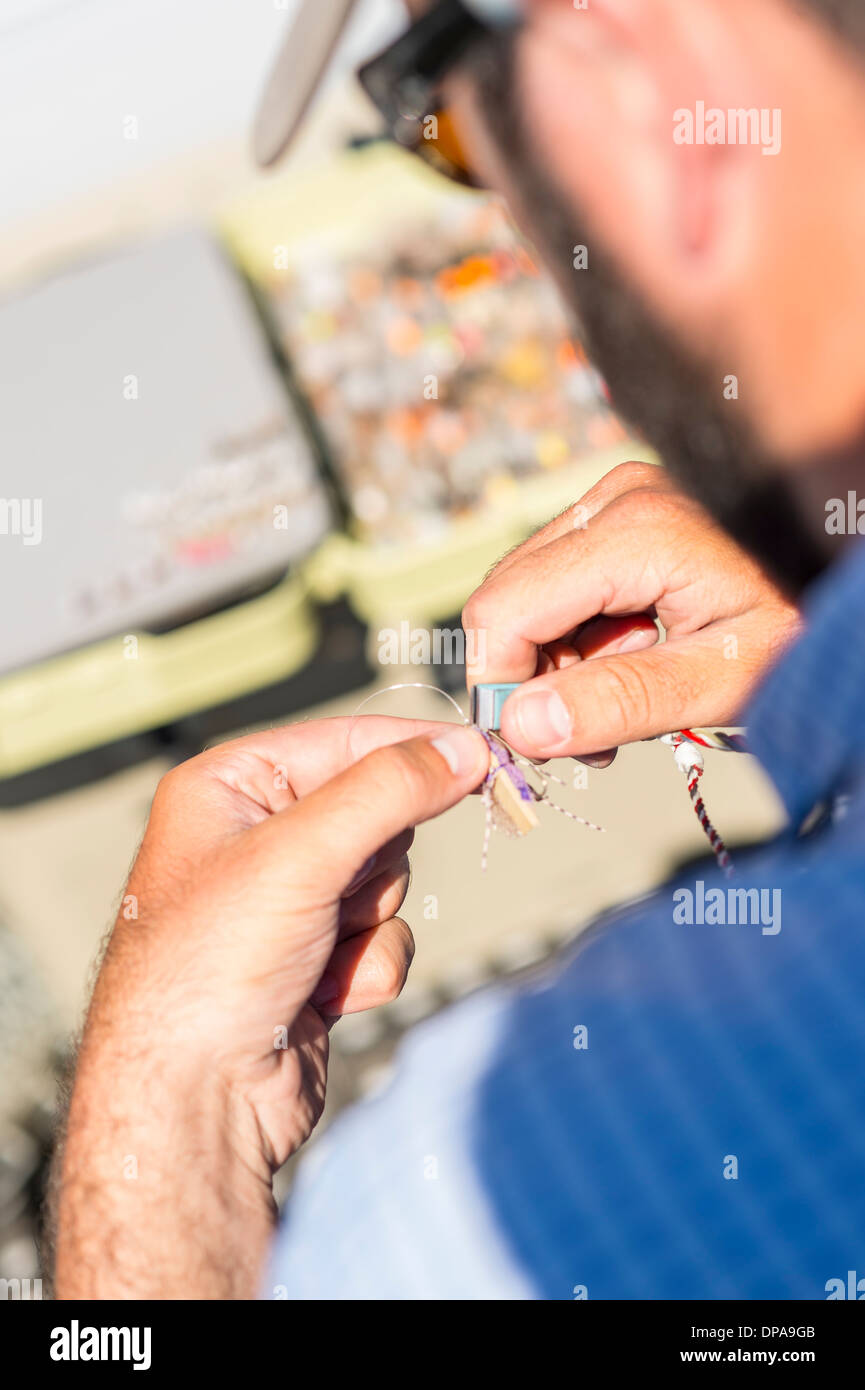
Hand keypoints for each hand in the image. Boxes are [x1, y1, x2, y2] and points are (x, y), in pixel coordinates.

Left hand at [54, 716, 487, 1298]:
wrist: (193, 1103)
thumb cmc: (209, 969)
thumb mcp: (301, 854)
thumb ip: (388, 790)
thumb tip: (464, 748)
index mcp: (230, 787)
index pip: (343, 739)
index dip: (411, 749)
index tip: (482, 754)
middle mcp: (256, 836)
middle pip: (378, 811)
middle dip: (373, 862)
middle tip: (340, 890)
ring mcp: (288, 901)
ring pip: (390, 879)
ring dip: (369, 921)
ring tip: (313, 952)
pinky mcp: (317, 958)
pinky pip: (387, 937)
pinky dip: (368, 967)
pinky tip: (320, 995)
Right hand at [462, 461, 801, 760]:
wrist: (848, 578)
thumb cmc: (804, 626)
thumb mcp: (720, 681)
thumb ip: (619, 701)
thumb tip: (521, 727)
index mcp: (636, 529)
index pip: (504, 610)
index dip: (501, 687)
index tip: (535, 747)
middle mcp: (614, 495)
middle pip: (509, 600)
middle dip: (532, 678)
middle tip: (588, 738)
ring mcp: (616, 495)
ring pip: (528, 594)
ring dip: (556, 662)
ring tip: (622, 700)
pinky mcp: (622, 508)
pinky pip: (559, 580)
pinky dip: (577, 635)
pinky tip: (627, 660)